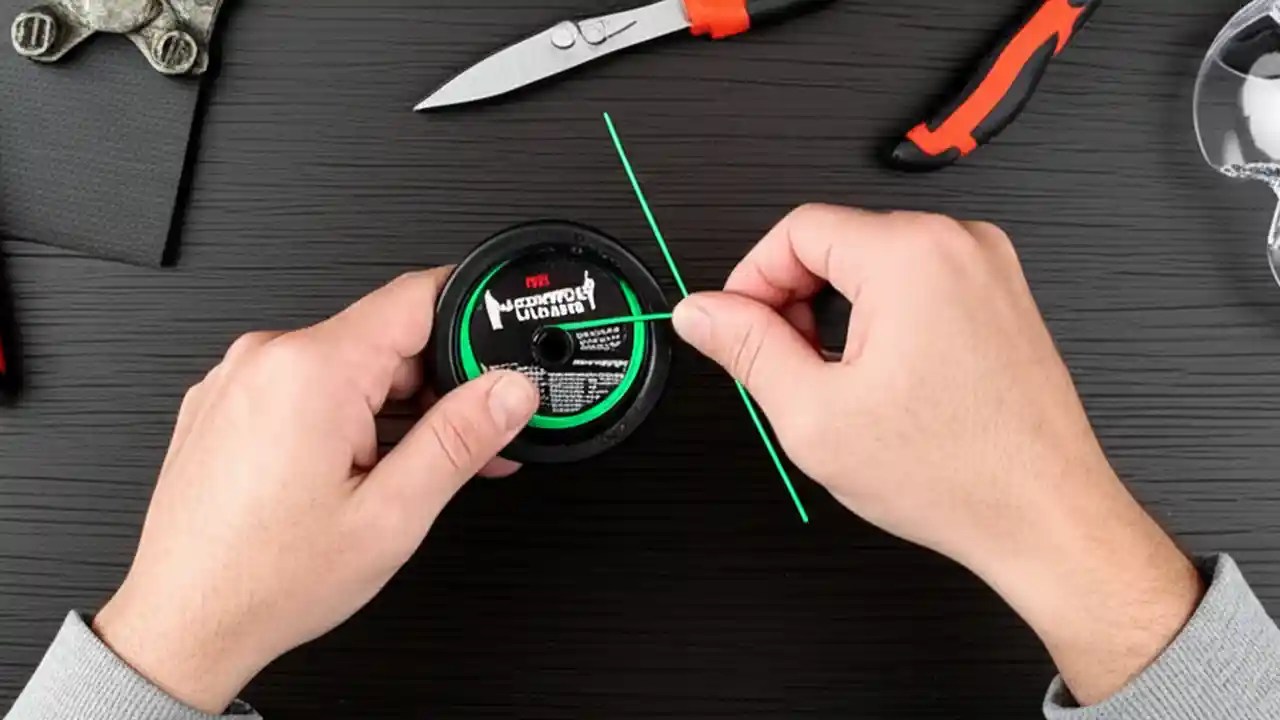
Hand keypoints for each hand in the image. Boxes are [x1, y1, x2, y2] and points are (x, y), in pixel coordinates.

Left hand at [93, 269, 538, 713]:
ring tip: (407, 475)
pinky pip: (305, 388)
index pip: (416, 297)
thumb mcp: (391, 514)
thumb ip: (460, 440)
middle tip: (469, 440)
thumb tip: (509, 391)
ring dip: (391, 409)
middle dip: (436, 385)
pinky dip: (344, 418)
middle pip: (385, 338)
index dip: (472, 317)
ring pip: (347, 366)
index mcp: (312, 371)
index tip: (500, 352)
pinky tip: (360, 471)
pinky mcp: (226, 405)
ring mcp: (239, 381)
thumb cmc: (267, 579)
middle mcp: (267, 360)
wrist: (184, 622)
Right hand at [672, 205, 1203, 704]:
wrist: (1044, 516)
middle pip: (835, 242)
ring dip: (836, 314)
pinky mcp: (1000, 296)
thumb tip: (702, 312)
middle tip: (786, 368)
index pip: (795, 230)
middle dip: (794, 301)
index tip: (738, 326)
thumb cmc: (957, 474)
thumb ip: (745, 348)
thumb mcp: (814, 414)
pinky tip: (880, 382)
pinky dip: (881, 321)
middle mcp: (956, 245)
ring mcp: (987, 269)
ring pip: (874, 266)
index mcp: (910, 256)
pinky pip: (916, 284)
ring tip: (838, 385)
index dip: (750, 281)